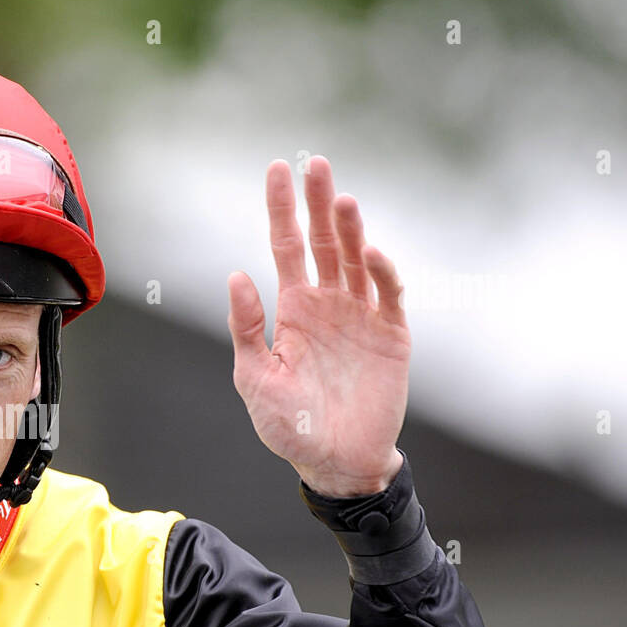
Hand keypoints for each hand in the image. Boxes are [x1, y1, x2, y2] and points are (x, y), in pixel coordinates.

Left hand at [227, 156, 408, 497]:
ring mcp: (361, 317)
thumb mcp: (255, 377)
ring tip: (341, 199)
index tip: (278, 169)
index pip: (286, 246)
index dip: (282, 209)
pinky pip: (388, 296)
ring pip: (357, 261)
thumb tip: (236, 275)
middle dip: (319, 203)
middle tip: (315, 164)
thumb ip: (246, 327)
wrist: (335, 462)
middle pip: (324, 242)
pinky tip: (371, 254)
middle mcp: (328, 304)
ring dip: (351, 230)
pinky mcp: (390, 336)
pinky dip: (382, 273)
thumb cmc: (289, 424)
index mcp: (293, 309)